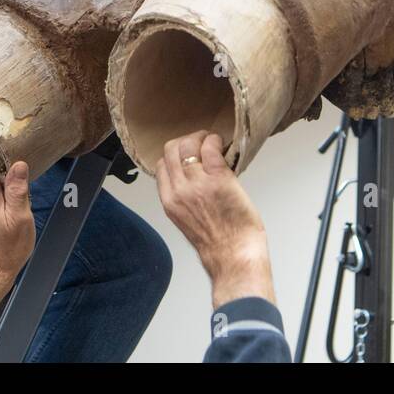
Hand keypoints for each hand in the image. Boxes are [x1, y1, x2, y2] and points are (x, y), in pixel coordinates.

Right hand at [154, 131, 274, 307]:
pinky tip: (223, 146)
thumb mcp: (188, 221)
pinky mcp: (218, 178)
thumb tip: (195, 179)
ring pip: (188, 144)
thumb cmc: (218, 244)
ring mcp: (197, 183)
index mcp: (170, 202)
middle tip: (201, 142)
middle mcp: (179, 191)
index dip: (174, 155)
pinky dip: (216, 141)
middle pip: (170, 149)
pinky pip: (210, 148)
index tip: (188, 153)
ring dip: (202, 137)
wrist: (233, 255)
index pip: (160, 165)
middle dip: (185, 140)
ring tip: (213, 142)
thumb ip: (185, 200)